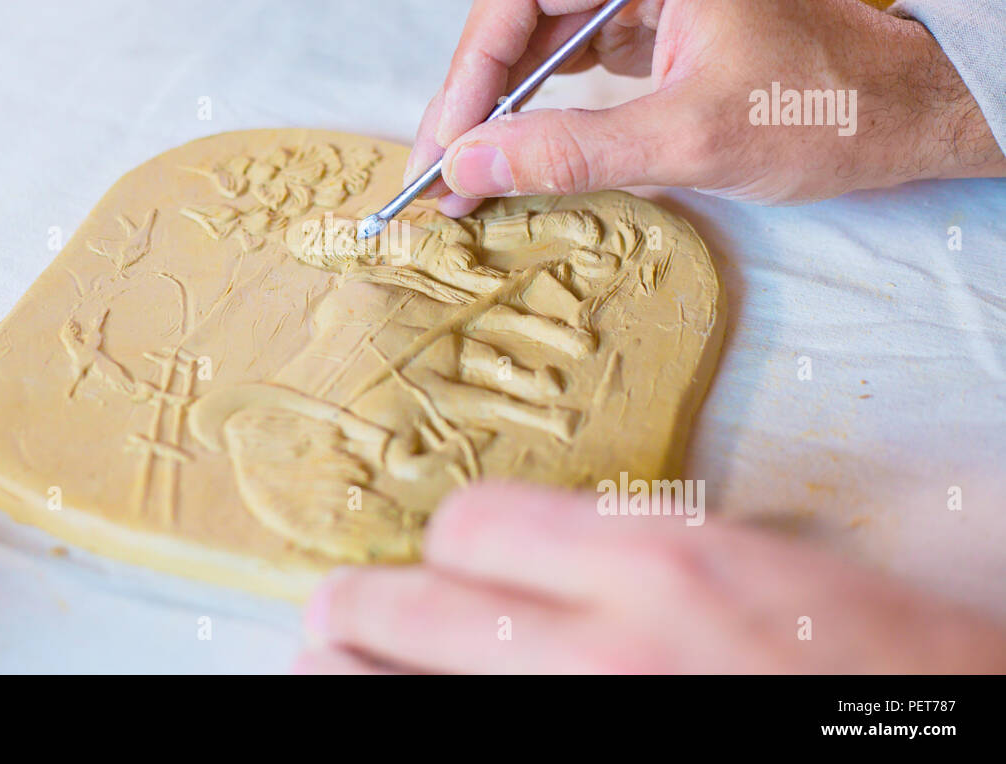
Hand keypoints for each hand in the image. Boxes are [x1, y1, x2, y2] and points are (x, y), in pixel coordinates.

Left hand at [294, 481, 1005, 672]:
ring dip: (342, 670)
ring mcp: (570, 724)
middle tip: (338, 611)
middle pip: (401, 606)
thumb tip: (532, 553)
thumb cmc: (864, 667)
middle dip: (357, 604)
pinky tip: (386, 706)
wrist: (936, 726)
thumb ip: (636, 553)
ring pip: (372, 688)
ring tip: (331, 662)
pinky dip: (390, 715)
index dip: (447, 541)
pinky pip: (422, 742)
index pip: (470, 524)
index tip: (445, 558)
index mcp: (659, 568)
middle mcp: (600, 652)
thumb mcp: (761, 573)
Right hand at [406, 0, 1004, 215]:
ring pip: (540, 40)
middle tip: (436, 170)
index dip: (471, 66)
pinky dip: (536, 110)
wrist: (909, 117)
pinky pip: (572, 63)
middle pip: (520, 11)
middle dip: (472, 92)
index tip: (448, 141)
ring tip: (461, 171)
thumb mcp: (691, 139)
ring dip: (497, 106)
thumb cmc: (826, 112)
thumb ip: (573, 151)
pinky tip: (514, 152)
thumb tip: (470, 167)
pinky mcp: (656, 36)